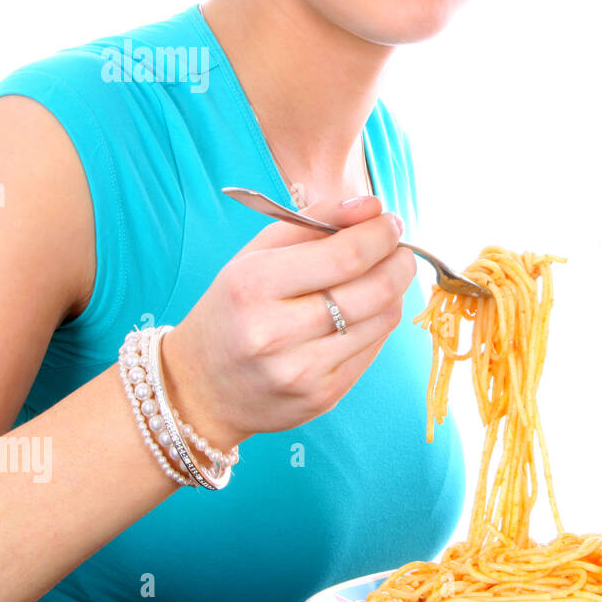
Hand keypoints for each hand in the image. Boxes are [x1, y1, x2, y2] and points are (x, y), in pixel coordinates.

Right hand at [161, 195, 416, 448]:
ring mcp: (302, 370)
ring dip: (395, 291)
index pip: (346, 256)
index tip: (391, 222)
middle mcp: (276, 332)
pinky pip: (374, 349)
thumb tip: (372, 205)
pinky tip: (366, 310)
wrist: (200, 389)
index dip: (382, 234)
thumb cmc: (233, 309)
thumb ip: (315, 221)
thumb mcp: (257, 255)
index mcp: (253, 285)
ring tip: (385, 276)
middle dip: (400, 261)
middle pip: (375, 289)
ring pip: (383, 319)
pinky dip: (379, 322)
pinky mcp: (323, 396)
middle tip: (400, 250)